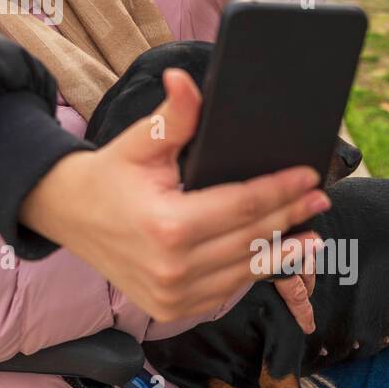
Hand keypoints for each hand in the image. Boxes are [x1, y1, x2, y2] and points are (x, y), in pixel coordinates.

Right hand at [21, 69, 328, 328]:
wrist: (69, 215)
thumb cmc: (108, 175)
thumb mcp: (141, 141)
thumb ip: (174, 116)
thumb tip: (184, 80)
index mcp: (168, 225)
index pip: (243, 204)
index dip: (281, 188)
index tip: (308, 174)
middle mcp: (173, 268)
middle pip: (252, 238)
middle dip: (291, 215)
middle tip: (319, 197)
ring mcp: (173, 294)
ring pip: (245, 271)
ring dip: (282, 250)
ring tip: (310, 232)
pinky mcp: (172, 307)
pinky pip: (226, 291)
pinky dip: (251, 273)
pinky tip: (273, 255)